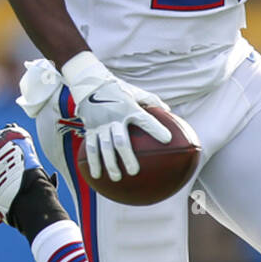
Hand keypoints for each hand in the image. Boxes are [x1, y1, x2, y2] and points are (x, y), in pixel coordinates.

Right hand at [59, 52, 171, 180]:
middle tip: (134, 172)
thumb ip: (152, 101)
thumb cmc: (119, 90)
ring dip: (109, 163)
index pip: (145, 120)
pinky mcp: (90, 129)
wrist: (90, 83)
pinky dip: (93, 162)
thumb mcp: (136, 92)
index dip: (156, 129)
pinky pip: (90, 147)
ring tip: (116, 178)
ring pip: (103, 147)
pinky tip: (96, 176)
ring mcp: (100, 124)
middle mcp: (114, 118)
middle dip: (127, 157)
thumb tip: (170, 111)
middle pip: (120, 140)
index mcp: (129, 108)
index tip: (168, 140)